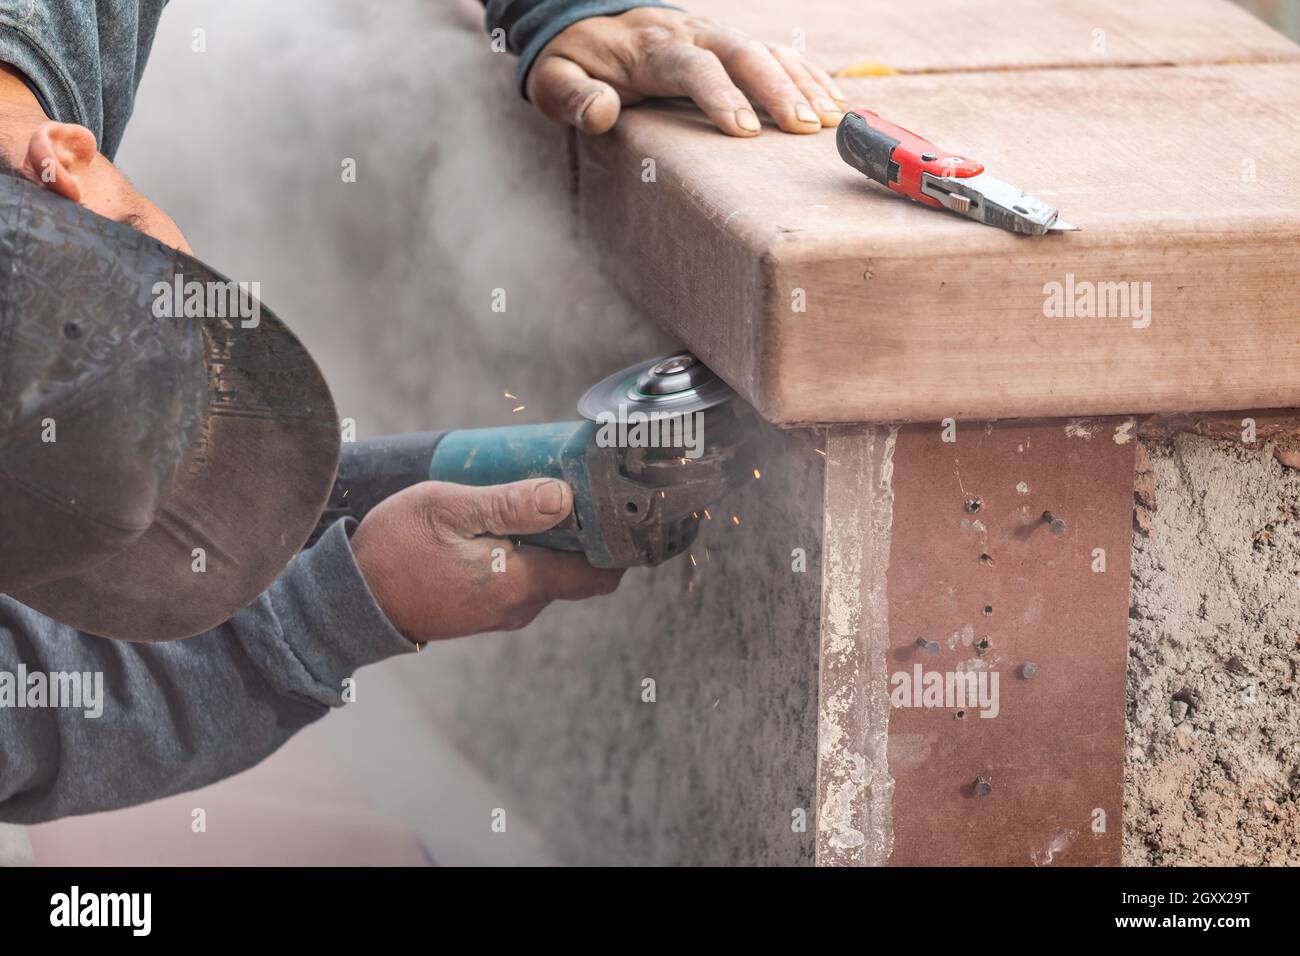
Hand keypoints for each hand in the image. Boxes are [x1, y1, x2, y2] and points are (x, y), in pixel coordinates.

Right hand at [350, 478, 622, 642]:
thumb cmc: (393, 550)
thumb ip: (509, 504)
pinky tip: (506, 517)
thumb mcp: (449, 510)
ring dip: (550, 536)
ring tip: (535, 491)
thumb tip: (565, 497)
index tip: (617, 504)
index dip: (618, 541)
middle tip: (573, 481)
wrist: (347, 600)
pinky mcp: (484, 608)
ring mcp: (502, 611)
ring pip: (548, 570)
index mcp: (521, 582)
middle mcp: (520, 605)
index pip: (600, 574)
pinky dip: (526, 549)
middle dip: (583, 529)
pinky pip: (522, 576)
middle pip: (577, 568)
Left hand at [528, 8, 846, 136]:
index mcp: (652, 48)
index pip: (692, 67)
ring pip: (768, 51)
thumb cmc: (573, 59)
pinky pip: (778, 55)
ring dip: (801, 84)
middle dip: (777, 89)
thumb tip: (602, 113)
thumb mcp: (554, 77)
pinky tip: (833, 103)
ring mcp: (717, 37)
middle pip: (743, 54)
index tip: (744, 130)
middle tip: (802, 128)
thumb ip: (573, 96)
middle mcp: (693, 35)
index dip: (720, 96)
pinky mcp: (732, 46)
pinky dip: (808, 76)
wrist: (589, 21)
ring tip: (828, 121)